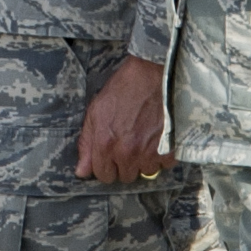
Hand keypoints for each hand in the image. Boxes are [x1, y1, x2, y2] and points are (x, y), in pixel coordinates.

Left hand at [75, 56, 176, 183]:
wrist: (151, 74)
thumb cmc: (123, 90)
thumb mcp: (95, 112)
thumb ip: (87, 144)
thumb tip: (82, 171)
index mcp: (105, 144)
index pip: (103, 175)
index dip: (106, 165)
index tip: (111, 155)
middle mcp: (127, 152)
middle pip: (125, 176)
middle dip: (125, 163)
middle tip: (128, 144)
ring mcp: (149, 152)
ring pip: (145, 172)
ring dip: (143, 160)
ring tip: (143, 140)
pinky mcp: (169, 149)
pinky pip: (163, 165)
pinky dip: (161, 156)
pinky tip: (157, 139)